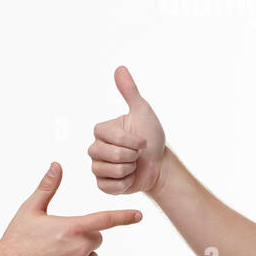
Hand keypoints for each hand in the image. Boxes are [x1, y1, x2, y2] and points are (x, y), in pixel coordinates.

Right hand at [0, 162, 141, 255]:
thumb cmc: (17, 238)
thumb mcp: (31, 209)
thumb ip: (48, 187)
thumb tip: (57, 166)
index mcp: (73, 228)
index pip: (106, 220)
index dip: (124, 217)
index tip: (139, 215)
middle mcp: (79, 249)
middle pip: (96, 238)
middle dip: (84, 236)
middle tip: (60, 238)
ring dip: (80, 254)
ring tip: (54, 254)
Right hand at [88, 66, 166, 195]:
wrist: (160, 165)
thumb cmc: (151, 137)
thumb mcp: (142, 112)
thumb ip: (130, 91)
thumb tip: (120, 68)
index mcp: (102, 131)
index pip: (109, 136)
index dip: (130, 141)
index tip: (142, 141)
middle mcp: (95, 148)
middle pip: (107, 154)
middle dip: (130, 156)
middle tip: (137, 155)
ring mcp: (97, 167)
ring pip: (108, 171)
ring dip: (128, 170)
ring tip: (133, 165)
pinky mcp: (102, 184)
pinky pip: (109, 187)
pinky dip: (125, 184)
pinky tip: (130, 178)